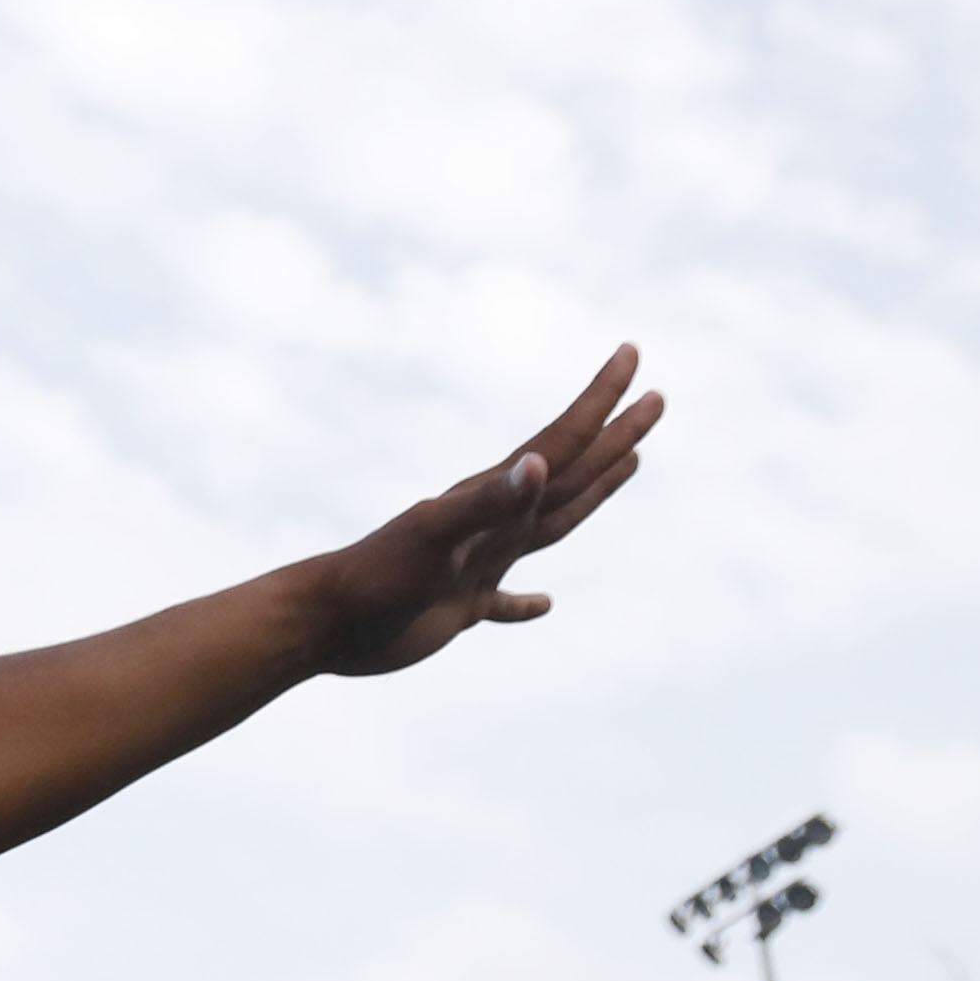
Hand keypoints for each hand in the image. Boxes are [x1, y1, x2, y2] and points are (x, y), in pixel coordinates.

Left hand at [310, 345, 662, 678]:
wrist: (324, 624)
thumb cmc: (374, 577)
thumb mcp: (435, 537)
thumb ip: (487, 502)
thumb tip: (539, 464)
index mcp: (491, 500)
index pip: (559, 443)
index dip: (599, 402)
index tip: (631, 355)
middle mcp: (490, 525)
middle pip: (568, 475)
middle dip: (613, 438)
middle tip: (656, 399)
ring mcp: (475, 565)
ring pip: (548, 526)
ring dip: (590, 497)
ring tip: (625, 466)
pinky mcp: (455, 609)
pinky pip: (503, 603)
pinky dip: (524, 604)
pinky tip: (543, 605)